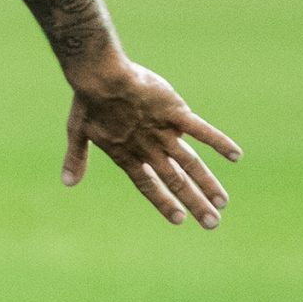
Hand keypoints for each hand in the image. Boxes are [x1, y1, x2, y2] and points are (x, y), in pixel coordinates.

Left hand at [62, 57, 240, 228]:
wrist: (102, 77)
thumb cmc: (88, 102)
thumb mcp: (77, 132)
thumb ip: (76, 158)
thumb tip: (67, 183)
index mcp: (127, 154)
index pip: (148, 186)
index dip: (163, 202)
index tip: (178, 220)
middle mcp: (148, 148)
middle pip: (175, 181)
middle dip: (195, 203)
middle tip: (212, 224)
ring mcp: (163, 132)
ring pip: (190, 163)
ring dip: (207, 183)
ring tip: (223, 203)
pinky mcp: (176, 113)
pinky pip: (201, 130)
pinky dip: (218, 142)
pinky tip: (235, 155)